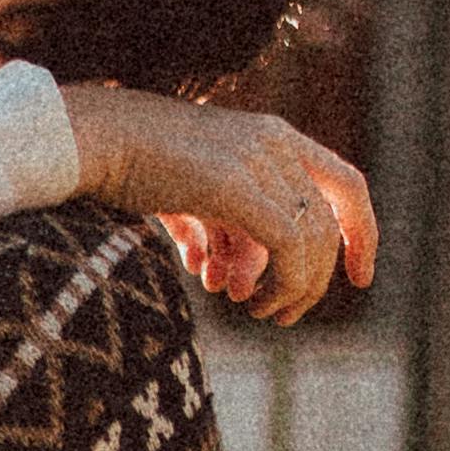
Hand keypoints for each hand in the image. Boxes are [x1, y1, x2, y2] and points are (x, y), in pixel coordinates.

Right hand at [59, 90, 375, 323]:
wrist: (89, 139)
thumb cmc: (126, 166)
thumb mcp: (188, 197)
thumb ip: (217, 229)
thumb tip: (224, 276)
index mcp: (272, 135)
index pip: (345, 185)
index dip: (361, 234)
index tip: (359, 279)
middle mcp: (274, 142)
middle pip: (327, 224)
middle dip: (311, 279)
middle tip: (281, 315)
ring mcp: (257, 160)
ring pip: (310, 240)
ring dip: (290, 287)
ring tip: (256, 310)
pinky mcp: (236, 185)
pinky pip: (287, 246)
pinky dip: (279, 282)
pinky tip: (238, 297)